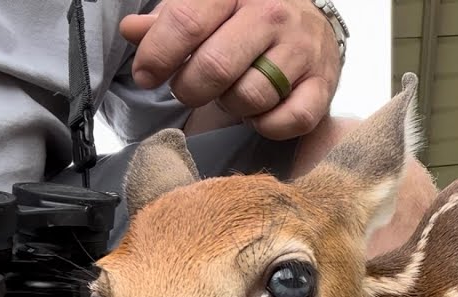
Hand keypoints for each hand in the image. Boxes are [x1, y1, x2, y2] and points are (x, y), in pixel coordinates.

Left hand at [120, 0, 342, 140]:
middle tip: (188, 89)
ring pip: (251, 96)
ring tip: (230, 94)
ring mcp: (302, 50)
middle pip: (215, 66)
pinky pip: (291, 119)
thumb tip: (133, 31)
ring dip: (230, 106)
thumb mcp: (209, 6)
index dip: (157, 55)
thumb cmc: (250, 17)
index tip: (147, 74)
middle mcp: (272, 14)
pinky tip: (260, 112)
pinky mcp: (324, 83)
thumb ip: (170, 20)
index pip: (186, 23)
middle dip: (190, 88)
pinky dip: (268, 124)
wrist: (314, 22)